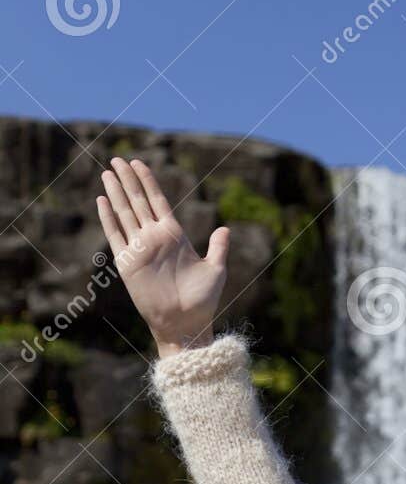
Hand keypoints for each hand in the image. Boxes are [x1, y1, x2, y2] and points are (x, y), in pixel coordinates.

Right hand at [95, 157, 229, 355]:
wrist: (186, 324)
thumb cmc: (203, 301)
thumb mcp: (215, 270)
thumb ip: (218, 247)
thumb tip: (224, 228)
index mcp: (174, 235)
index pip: (158, 200)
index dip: (147, 180)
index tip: (138, 162)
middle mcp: (154, 238)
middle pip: (138, 201)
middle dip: (127, 179)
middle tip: (117, 158)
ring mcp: (140, 249)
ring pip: (125, 213)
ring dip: (116, 193)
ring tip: (107, 172)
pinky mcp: (128, 263)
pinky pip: (115, 235)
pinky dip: (108, 218)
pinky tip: (102, 200)